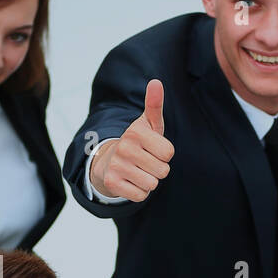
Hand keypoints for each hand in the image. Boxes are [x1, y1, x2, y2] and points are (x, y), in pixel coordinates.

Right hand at [90, 79, 173, 200]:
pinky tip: (131, 181)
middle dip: (158, 169)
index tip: (153, 148)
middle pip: (163, 170)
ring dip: (149, 181)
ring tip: (138, 171)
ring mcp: (117, 166)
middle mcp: (124, 147)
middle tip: (145, 161)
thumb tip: (156, 82)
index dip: (164, 154)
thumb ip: (155, 105)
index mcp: (136, 132)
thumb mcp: (148, 124)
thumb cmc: (138, 142)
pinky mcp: (113, 183)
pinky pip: (142, 195)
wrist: (109, 161)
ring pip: (153, 184)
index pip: (168, 153)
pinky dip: (140, 192)